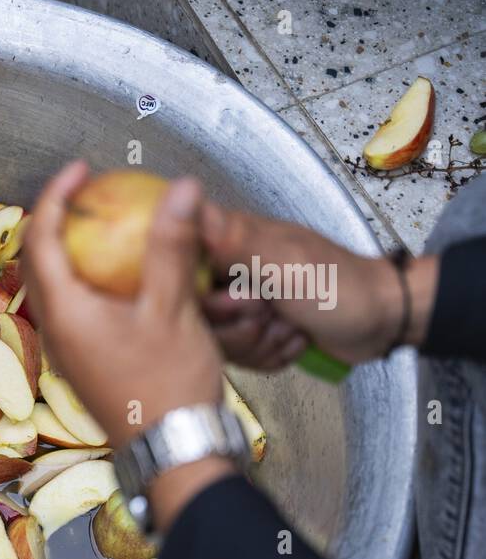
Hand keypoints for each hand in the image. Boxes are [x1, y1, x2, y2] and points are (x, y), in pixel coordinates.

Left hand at [24, 162, 231, 531]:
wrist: (173, 451)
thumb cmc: (170, 385)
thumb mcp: (173, 309)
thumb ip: (171, 247)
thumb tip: (179, 188)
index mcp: (65, 313)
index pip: (40, 239)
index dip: (55, 196)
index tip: (80, 170)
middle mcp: (54, 331)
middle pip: (34, 261)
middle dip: (53, 219)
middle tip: (87, 193)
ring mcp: (65, 350)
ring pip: (49, 286)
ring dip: (65, 249)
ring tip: (102, 227)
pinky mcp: (82, 361)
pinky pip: (69, 306)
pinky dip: (82, 277)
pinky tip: (118, 273)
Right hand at [198, 203, 430, 366]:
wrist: (382, 320)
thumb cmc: (340, 287)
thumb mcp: (285, 262)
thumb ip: (233, 240)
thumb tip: (185, 201)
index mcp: (228, 243)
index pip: (175, 263)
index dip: (194, 290)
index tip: (228, 298)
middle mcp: (226, 272)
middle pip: (192, 313)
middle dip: (236, 324)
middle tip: (271, 312)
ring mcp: (238, 305)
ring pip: (215, 340)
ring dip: (257, 342)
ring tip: (288, 325)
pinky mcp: (249, 332)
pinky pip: (236, 357)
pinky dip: (267, 355)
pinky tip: (291, 339)